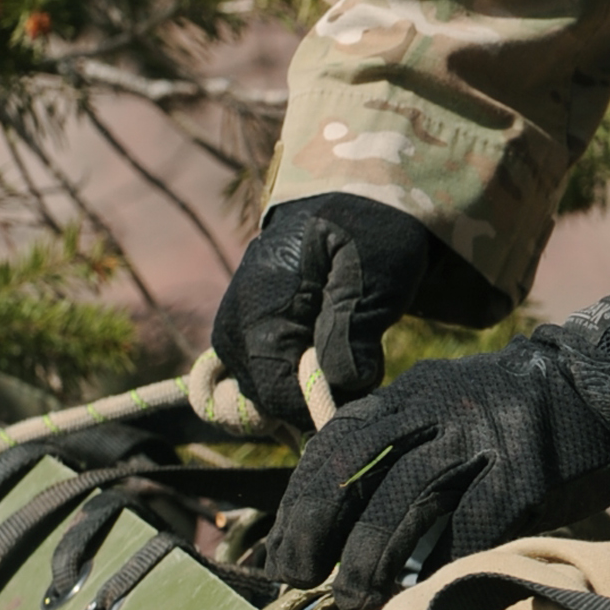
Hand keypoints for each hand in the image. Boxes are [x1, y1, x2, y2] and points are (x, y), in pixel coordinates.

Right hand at [210, 194, 434, 428]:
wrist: (351, 205)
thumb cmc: (367, 235)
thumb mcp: (376, 272)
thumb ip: (355, 328)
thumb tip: (344, 381)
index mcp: (256, 310)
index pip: (277, 395)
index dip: (324, 405)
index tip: (366, 385)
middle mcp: (233, 327)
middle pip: (271, 403)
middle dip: (320, 397)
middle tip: (364, 365)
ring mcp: (234, 336)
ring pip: (270, 397)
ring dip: (312, 388)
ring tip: (351, 351)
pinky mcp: (245, 340)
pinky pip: (268, 382)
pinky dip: (301, 379)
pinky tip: (331, 355)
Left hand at [265, 284, 609, 609]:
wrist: (600, 392)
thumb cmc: (511, 413)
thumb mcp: (443, 403)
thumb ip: (392, 442)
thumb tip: (331, 513)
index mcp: (411, 394)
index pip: (333, 445)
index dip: (299, 502)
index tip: (283, 550)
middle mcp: (439, 413)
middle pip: (357, 475)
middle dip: (318, 534)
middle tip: (302, 580)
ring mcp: (482, 445)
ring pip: (404, 508)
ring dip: (371, 563)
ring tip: (354, 600)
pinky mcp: (522, 480)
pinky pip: (467, 533)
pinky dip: (435, 568)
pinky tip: (417, 594)